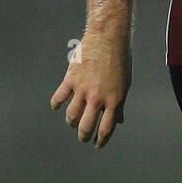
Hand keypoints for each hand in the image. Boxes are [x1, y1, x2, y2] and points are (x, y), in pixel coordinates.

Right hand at [50, 31, 131, 147]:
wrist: (108, 37)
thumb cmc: (120, 59)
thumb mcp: (125, 82)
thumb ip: (120, 103)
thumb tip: (119, 120)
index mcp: (114, 99)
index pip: (106, 128)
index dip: (101, 140)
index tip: (97, 144)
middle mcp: (98, 97)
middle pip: (86, 126)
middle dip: (83, 135)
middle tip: (82, 137)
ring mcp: (83, 89)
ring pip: (71, 115)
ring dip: (71, 122)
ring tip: (72, 122)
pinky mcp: (71, 79)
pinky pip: (59, 97)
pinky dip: (56, 104)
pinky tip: (56, 107)